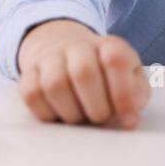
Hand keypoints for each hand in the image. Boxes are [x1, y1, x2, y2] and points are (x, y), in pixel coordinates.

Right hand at [16, 18, 151, 128]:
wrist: (66, 50)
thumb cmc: (105, 74)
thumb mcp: (129, 78)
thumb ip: (136, 96)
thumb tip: (130, 120)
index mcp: (110, 45)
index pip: (115, 61)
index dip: (123, 94)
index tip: (127, 119)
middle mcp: (79, 45)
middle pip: (83, 73)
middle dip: (95, 108)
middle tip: (100, 119)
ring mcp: (50, 57)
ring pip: (55, 85)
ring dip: (71, 113)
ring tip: (80, 118)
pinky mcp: (29, 72)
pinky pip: (32, 94)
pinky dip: (47, 113)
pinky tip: (60, 114)